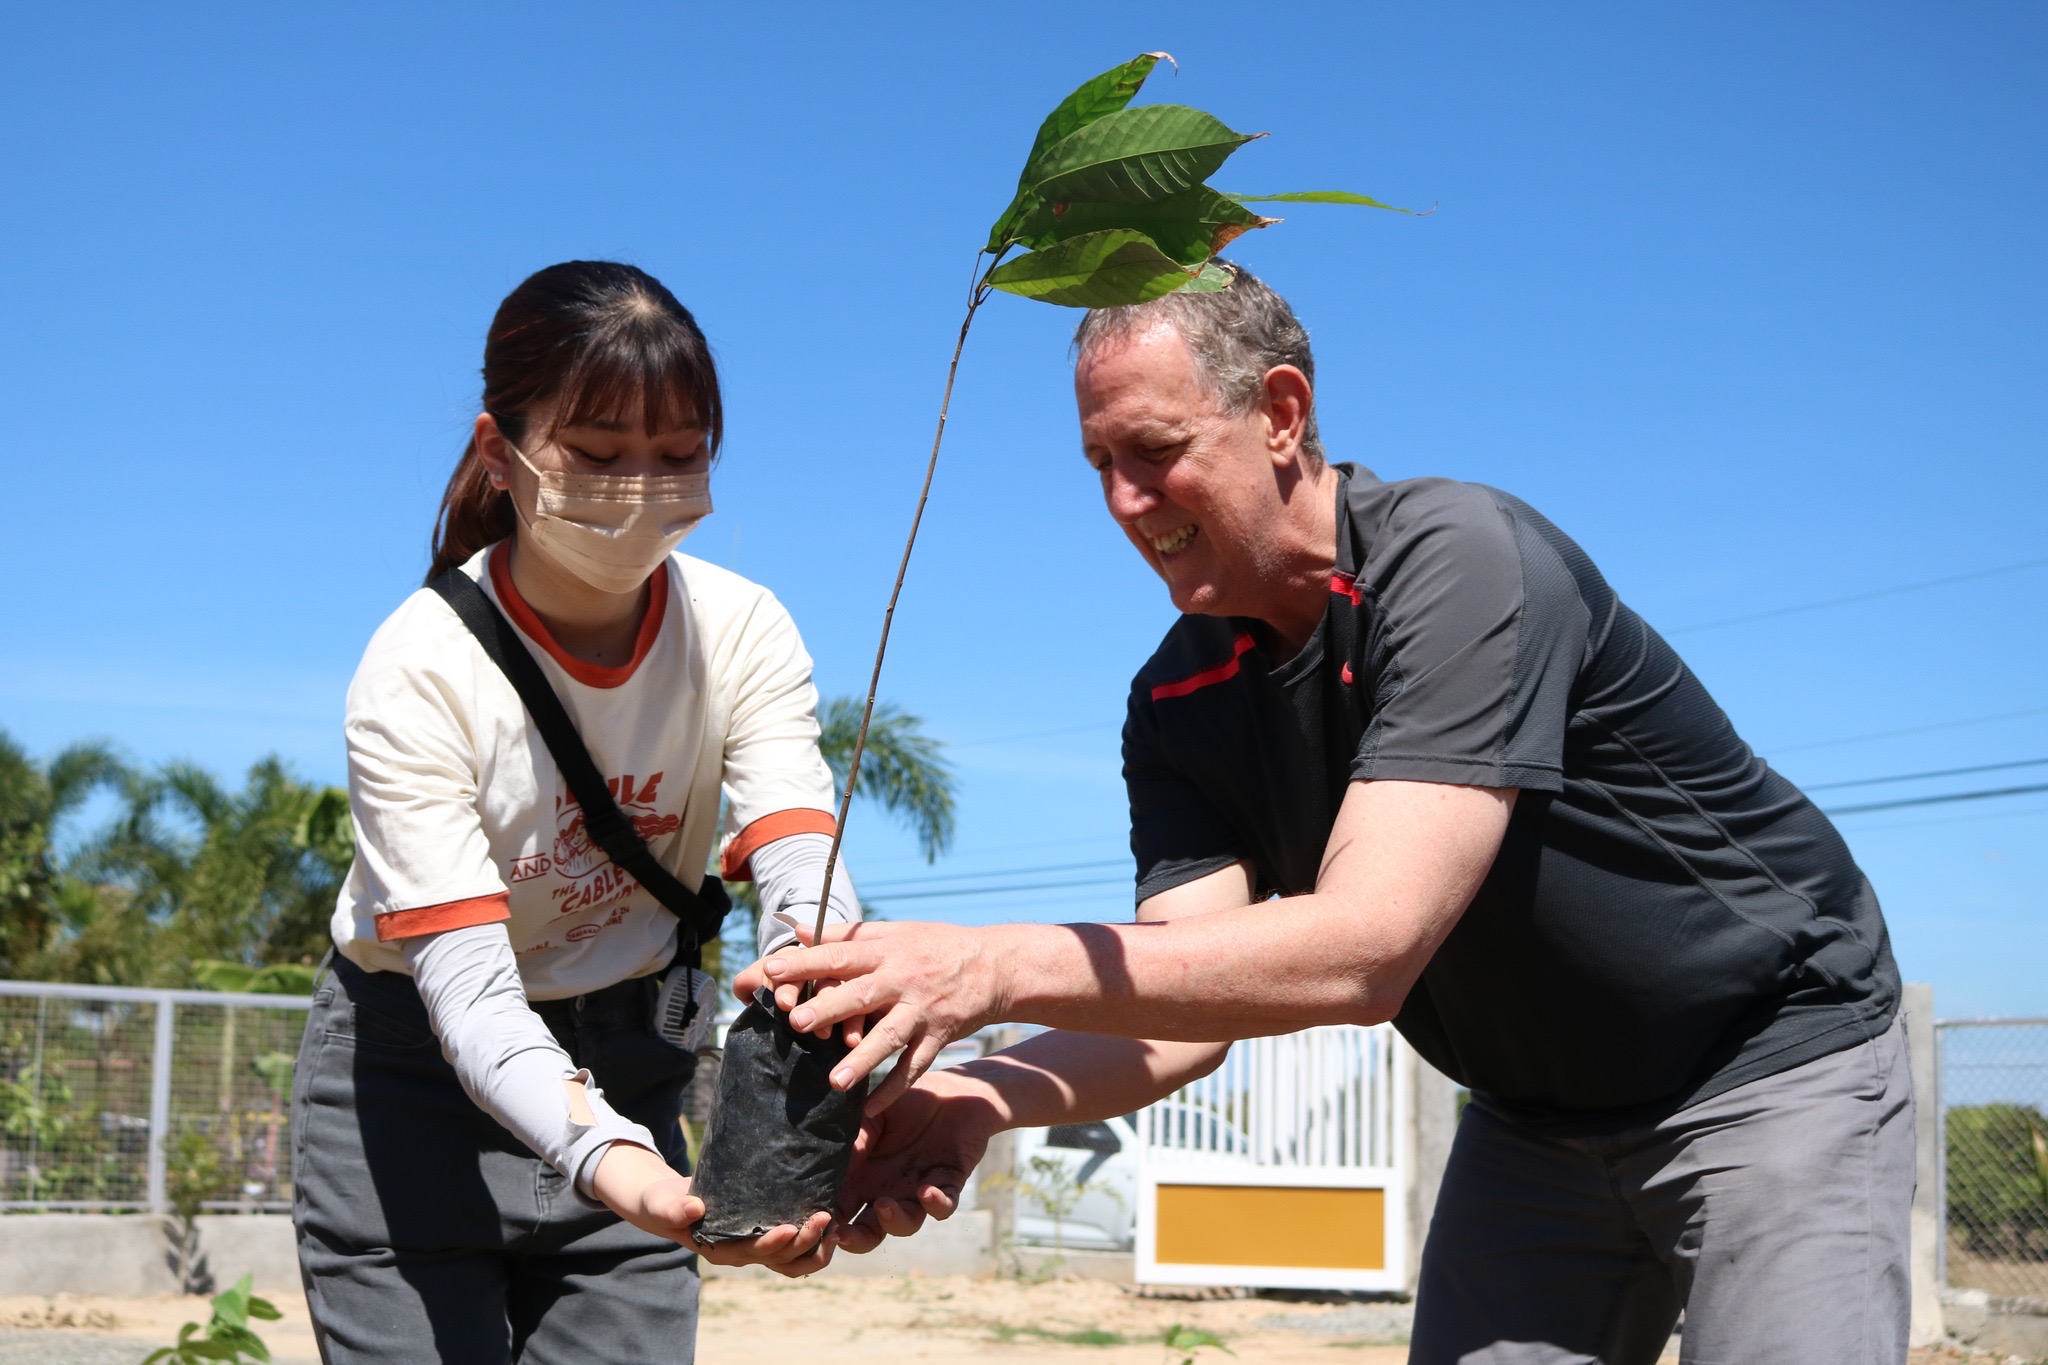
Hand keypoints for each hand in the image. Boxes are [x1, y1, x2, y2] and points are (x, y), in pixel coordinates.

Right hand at [588, 1143, 834, 1276]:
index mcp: (719, 1249)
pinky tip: (831, 1218)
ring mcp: (756, 1245)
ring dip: (816, 1246)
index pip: (751, 1252)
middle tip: (825, 1217)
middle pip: (780, 1257)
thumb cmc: (663, 1203)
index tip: (789, 1228)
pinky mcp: (764, 1231)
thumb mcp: (661, 1204)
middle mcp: (742, 1252)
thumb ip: (673, 1209)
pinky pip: (794, 1244)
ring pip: (793, 1259)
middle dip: (804, 1241)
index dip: (771, 1244)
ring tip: (836, 1224)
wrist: (669, 1203)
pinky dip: (813, 1238)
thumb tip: (693, 1208)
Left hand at [734, 920, 1012, 1111]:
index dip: (807, 963)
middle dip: (830, 1008)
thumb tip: (799, 932)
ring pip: (890, 1037)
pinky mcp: (939, 1036)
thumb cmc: (936, 946)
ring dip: (863, 1060)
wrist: (994, 965)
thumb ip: (847, 934)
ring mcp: (922, 1010)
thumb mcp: (895, 931)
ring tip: (836, 1082)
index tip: (771, 971)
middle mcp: (902, 979)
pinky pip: (914, 1067)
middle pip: (862, 995)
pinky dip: (893, 1089)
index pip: (840, 955)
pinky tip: (870, 1110)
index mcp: (886, 951)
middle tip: (797, 1023)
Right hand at [833, 1069, 1003, 1253]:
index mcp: (863, 1178)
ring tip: (884, 1206)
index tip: (812, 1222)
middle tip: (842, 1236)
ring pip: (905, 1224)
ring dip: (894, 1221)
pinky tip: (926, 1191)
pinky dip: (935, 1204)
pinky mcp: (948, 1184)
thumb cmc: (905, 1102)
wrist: (949, 1089)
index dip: (826, 1222)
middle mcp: (888, 1192)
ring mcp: (916, 1192)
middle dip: (854, 1240)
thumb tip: (821, 1161)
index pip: (839, 1210)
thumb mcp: (871, 1116)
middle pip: (867, 1232)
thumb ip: (852, 1139)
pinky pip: (944, 1204)